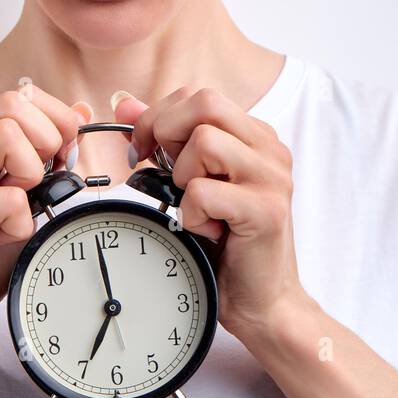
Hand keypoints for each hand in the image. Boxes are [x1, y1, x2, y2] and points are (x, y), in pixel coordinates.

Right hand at [0, 88, 91, 360]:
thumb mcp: (29, 198)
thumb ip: (49, 156)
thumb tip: (79, 112)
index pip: (18, 95)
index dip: (54, 119)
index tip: (62, 156)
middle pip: (11, 103)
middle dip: (46, 140)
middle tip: (39, 184)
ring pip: (5, 136)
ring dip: (30, 176)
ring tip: (17, 209)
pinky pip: (8, 199)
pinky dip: (21, 223)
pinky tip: (1, 240)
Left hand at [112, 86, 304, 342]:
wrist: (263, 301)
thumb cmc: (228, 244)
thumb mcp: (190, 183)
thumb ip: (163, 140)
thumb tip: (126, 104)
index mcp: (255, 138)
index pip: (200, 96)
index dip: (162, 116)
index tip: (146, 150)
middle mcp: (270, 150)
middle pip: (206, 102)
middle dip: (166, 132)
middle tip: (160, 170)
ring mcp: (272, 178)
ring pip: (205, 141)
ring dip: (183, 177)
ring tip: (196, 206)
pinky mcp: (266, 211)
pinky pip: (204, 192)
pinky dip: (192, 214)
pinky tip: (207, 231)